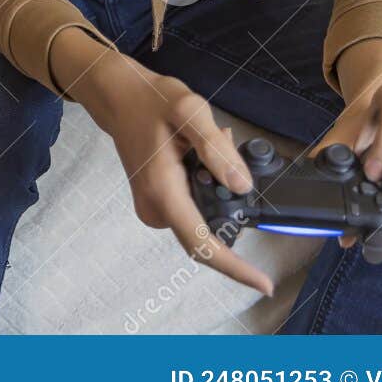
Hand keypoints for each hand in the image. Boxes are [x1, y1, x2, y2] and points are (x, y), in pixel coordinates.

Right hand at [76, 48, 273, 295]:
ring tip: (206, 143)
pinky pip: (194, 208)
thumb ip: (216, 149)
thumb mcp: (189, 111)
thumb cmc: (151, 100)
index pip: (201, 244)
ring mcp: (153, 209)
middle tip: (223, 145)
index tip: (264, 285)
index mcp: (163, 191)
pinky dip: (206, 186)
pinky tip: (196, 153)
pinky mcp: (156, 204)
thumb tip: (242, 187)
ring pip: (204, 216)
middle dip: (228, 196)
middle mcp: (155, 209)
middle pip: (209, 228)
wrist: (117, 96)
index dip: (235, 268)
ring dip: (217, 187)